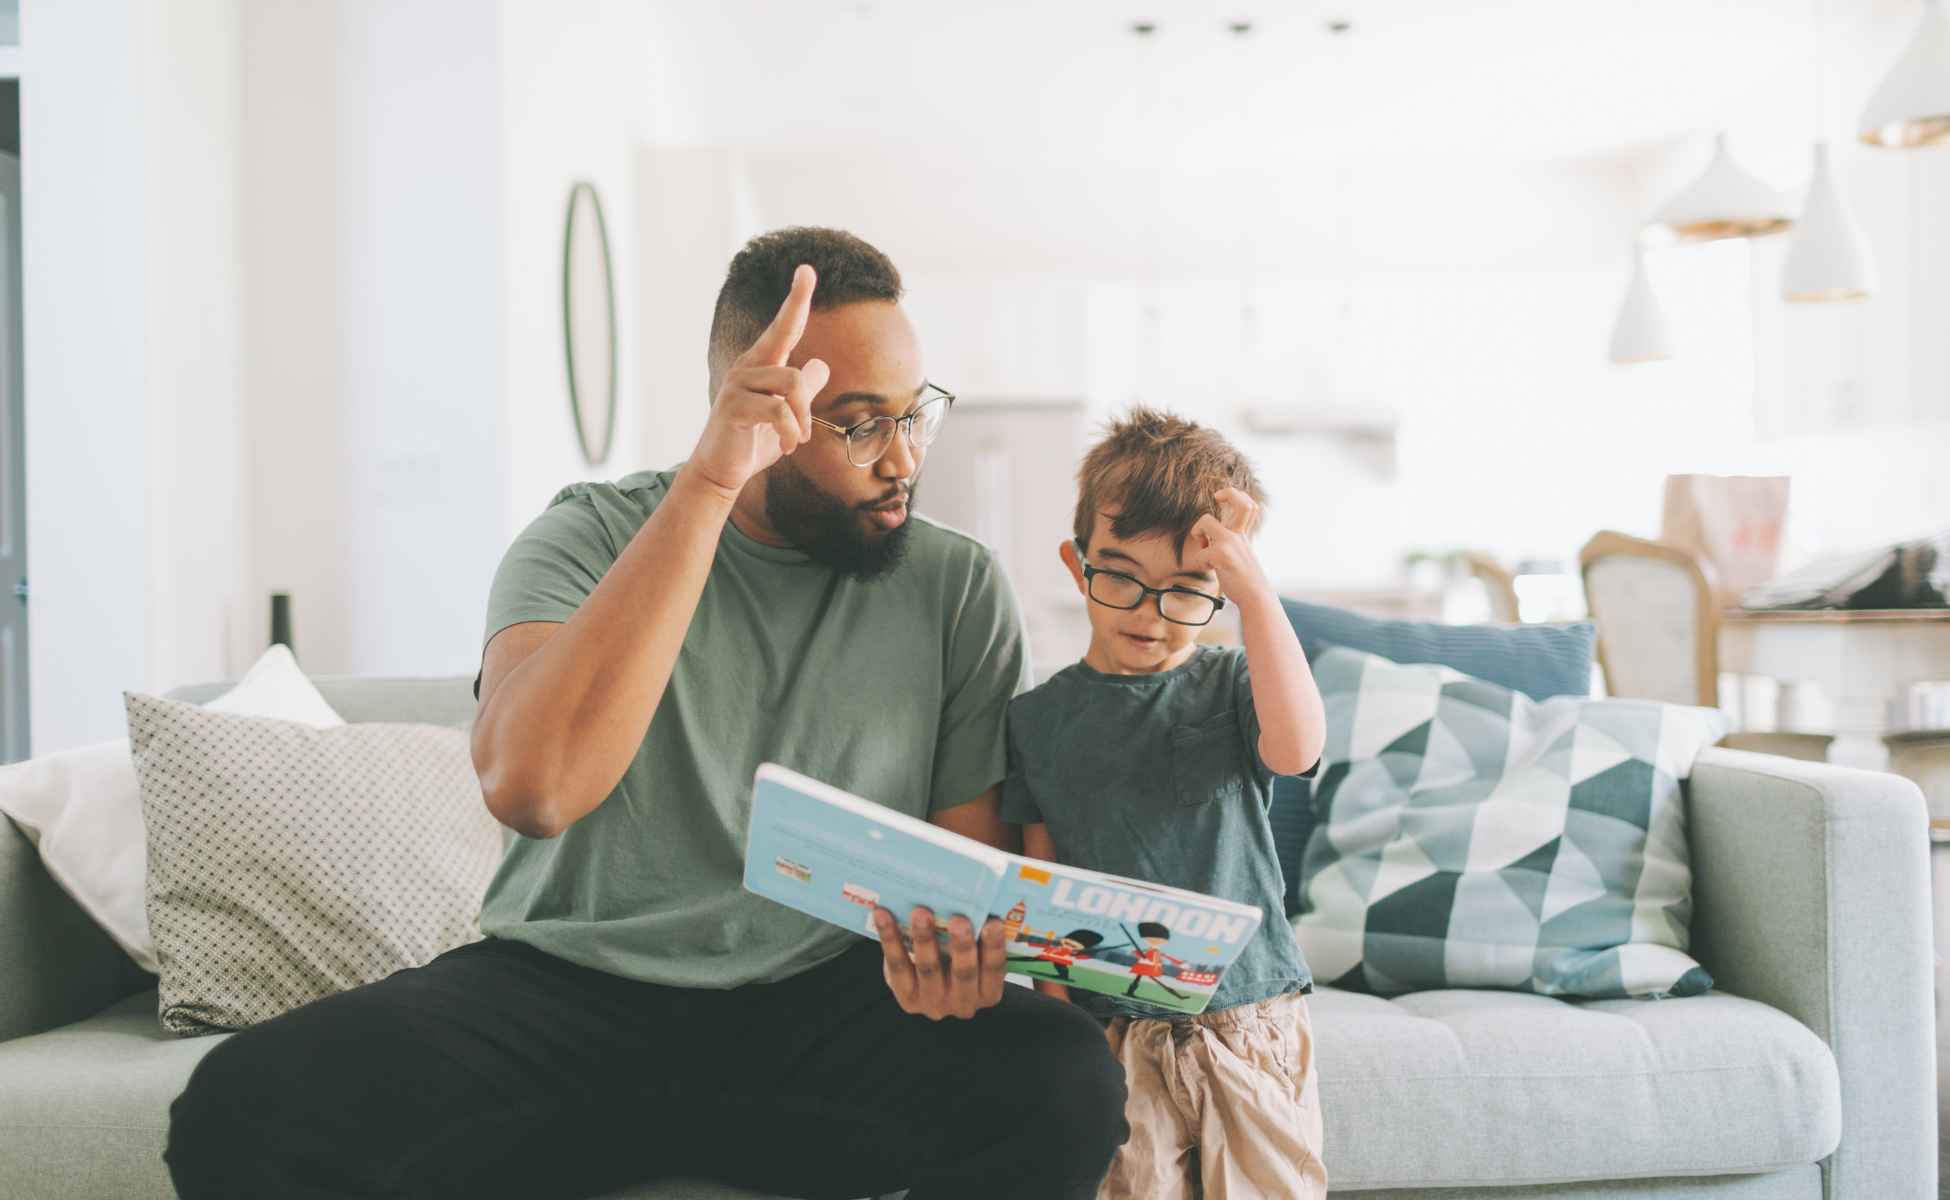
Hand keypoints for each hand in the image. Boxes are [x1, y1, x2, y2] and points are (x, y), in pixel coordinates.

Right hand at [686, 264, 832, 496]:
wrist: (721, 471)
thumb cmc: (753, 441)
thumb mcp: (786, 416)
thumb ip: (803, 390)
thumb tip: (820, 365)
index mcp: (761, 364)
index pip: (784, 327)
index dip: (797, 298)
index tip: (807, 269)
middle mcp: (747, 367)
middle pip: (793, 363)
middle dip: (806, 402)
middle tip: (805, 434)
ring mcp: (738, 385)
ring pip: (792, 386)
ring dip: (801, 421)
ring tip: (795, 442)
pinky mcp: (734, 406)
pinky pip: (779, 411)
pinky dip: (790, 432)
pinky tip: (787, 447)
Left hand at [873, 906, 1006, 1020]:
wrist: (932, 988)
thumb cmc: (959, 960)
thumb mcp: (975, 956)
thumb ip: (977, 936)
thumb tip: (976, 897)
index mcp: (987, 992)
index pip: (994, 970)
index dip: (994, 947)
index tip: (993, 922)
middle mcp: (964, 1003)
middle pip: (963, 973)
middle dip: (961, 945)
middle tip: (959, 919)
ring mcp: (933, 1003)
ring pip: (929, 969)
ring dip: (925, 938)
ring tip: (921, 912)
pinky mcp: (907, 997)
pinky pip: (898, 966)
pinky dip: (890, 938)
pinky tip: (883, 915)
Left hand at [1186, 487, 1271, 603]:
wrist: (1256, 597)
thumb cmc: (1244, 579)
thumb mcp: (1239, 555)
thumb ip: (1227, 542)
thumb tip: (1206, 537)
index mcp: (1243, 534)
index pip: (1247, 505)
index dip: (1235, 495)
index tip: (1220, 498)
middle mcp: (1239, 535)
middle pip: (1241, 503)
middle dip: (1228, 494)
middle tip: (1216, 500)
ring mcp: (1231, 544)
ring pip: (1205, 521)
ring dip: (1197, 532)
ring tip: (1204, 546)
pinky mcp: (1222, 556)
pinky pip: (1201, 552)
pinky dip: (1201, 562)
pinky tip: (1211, 569)